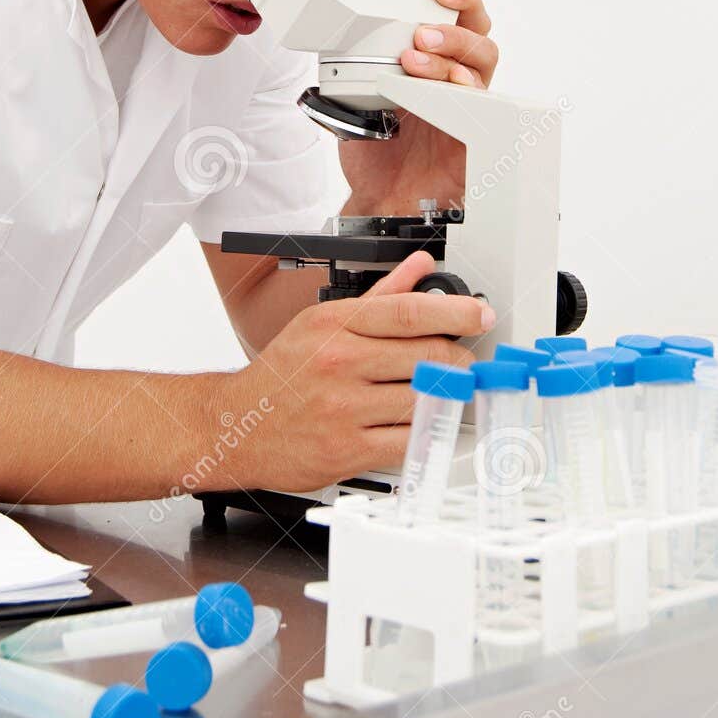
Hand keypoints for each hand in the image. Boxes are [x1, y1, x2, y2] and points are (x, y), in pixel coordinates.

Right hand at [217, 251, 492, 491]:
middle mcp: (340, 362)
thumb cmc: (282, 375)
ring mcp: (344, 408)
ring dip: (446, 396)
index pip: (409, 312)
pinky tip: (426, 422)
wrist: (237, 427)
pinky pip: (408, 440)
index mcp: (335, 324)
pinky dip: (426, 432)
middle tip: (464, 361)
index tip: (481, 315)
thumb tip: (420, 267)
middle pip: (427, 355)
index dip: (455, 312)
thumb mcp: (322, 322)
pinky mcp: (347, 449)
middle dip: (458, 359)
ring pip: (424, 398)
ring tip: (445, 391)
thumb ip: (378, 296)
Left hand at [339, 0, 499, 213]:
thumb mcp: (356, 100)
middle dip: (457, 22)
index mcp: (433, 67)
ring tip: (415, 57)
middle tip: (422, 29)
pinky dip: (464, 93)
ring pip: (482, 67)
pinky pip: (483, 109)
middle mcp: (456, 83)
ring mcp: (468, 109)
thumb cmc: (376, 155)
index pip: (458, 22)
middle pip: (480, 36)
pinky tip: (441, 89)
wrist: (379, 201)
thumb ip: (354, 68)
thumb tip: (332, 35)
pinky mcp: (474, 138)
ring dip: (451, 55)